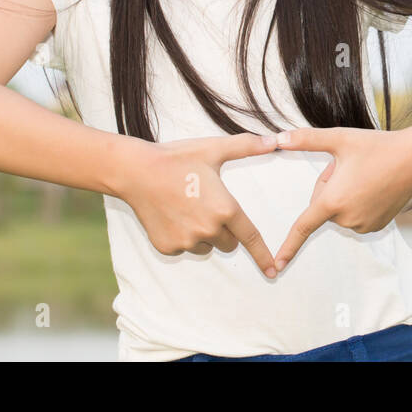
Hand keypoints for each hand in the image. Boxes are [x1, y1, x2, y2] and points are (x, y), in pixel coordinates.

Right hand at [120, 132, 283, 277]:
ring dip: (204, 235)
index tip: (272, 271)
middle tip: (209, 207)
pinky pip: (185, 248)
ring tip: (188, 208)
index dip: (262, 255)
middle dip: (226, 231)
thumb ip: (247, 146)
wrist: (136, 172)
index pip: (250, 237)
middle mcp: (208, 229)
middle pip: (229, 243)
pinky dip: (183, 237)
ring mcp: (186, 241)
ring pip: (207, 247)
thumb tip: (274, 140)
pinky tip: (172, 215)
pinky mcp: (168, 247)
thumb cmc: (178, 159)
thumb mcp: (214, 149)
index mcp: (225, 209)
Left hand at [270, 126, 411, 272]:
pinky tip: (374, 185)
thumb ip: (306, 140)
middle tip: (350, 166)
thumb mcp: (339, 139)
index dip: (288, 247)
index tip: (277, 265)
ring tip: (366, 174)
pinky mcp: (377, 226)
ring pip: (341, 210)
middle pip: (324, 205)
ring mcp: (364, 225)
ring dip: (345, 194)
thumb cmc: (377, 147)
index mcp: (333, 201)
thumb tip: (278, 138)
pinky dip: (359, 202)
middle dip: (330, 186)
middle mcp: (347, 219)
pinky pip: (356, 216)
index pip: (303, 227)